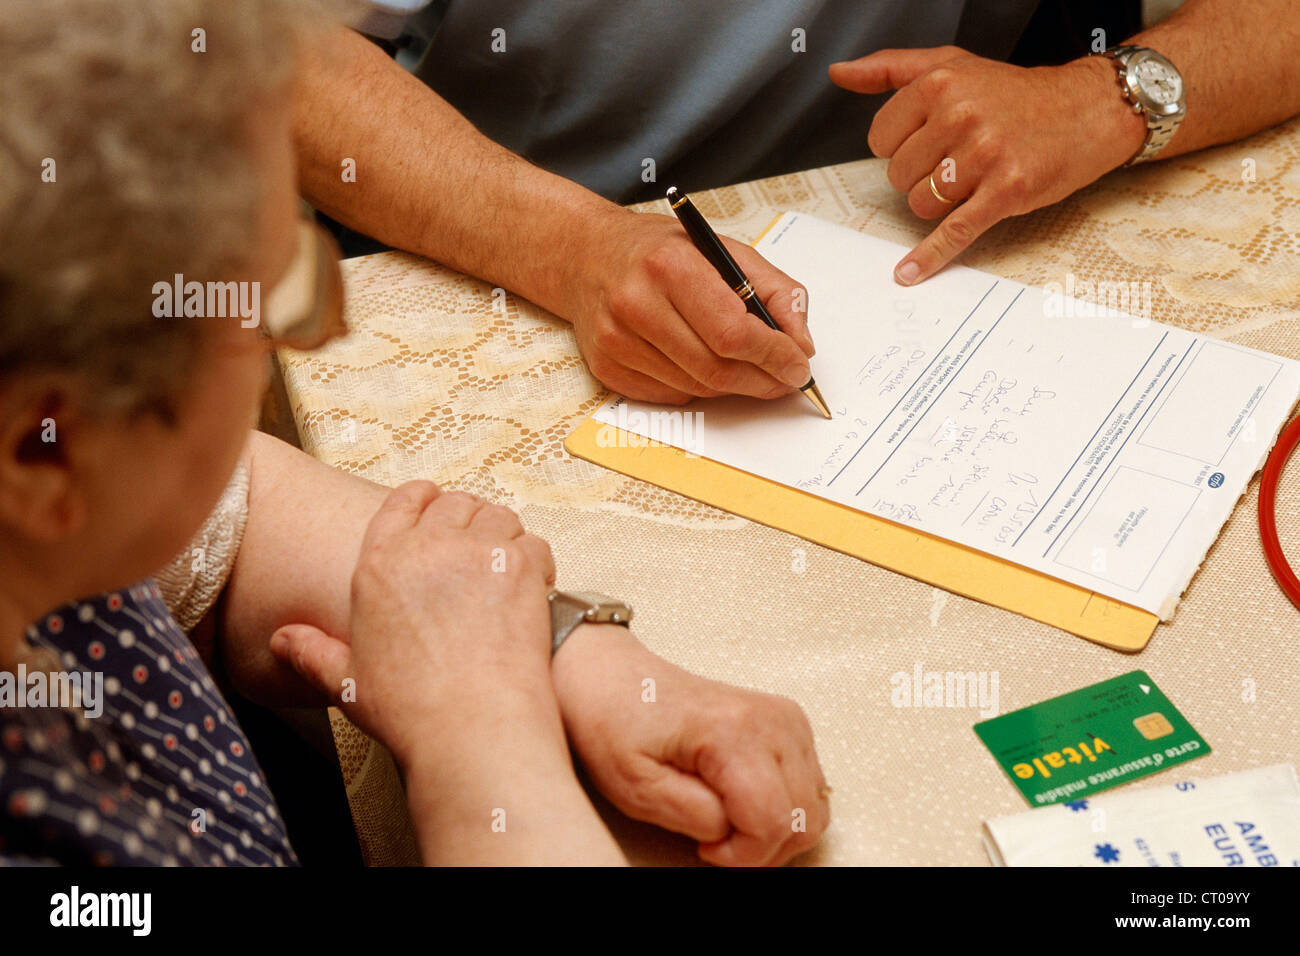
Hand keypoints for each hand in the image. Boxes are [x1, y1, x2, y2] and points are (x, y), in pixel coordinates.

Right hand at [268, 481, 559, 770]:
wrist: (470, 725)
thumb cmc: (410, 709)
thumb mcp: (347, 681)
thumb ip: (313, 652)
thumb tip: (282, 641)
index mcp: (379, 564)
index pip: (402, 502)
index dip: (422, 498)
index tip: (433, 501)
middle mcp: (427, 547)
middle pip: (454, 503)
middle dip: (465, 516)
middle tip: (474, 541)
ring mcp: (477, 552)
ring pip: (496, 516)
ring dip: (500, 532)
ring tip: (502, 560)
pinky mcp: (520, 567)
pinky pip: (533, 542)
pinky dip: (535, 557)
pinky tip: (532, 581)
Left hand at [552, 624, 829, 865]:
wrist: (612, 677)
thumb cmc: (614, 723)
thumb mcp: (635, 785)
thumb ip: (694, 817)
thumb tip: (734, 832)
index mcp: (734, 732)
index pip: (773, 822)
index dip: (743, 855)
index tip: (705, 849)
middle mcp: (772, 720)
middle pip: (804, 819)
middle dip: (763, 849)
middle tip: (716, 844)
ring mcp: (785, 719)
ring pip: (813, 807)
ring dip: (775, 831)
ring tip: (726, 824)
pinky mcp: (788, 724)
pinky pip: (809, 787)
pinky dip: (783, 809)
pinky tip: (741, 805)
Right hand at [561, 208, 815, 403]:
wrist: (586, 257)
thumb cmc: (660, 252)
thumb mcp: (723, 249)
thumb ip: (773, 289)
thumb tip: (800, 344)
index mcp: (669, 264)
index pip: (734, 331)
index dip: (774, 356)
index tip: (798, 367)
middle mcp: (636, 303)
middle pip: (716, 368)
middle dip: (761, 380)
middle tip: (784, 380)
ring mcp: (617, 341)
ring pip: (696, 387)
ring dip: (733, 386)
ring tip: (746, 368)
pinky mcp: (607, 368)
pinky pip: (671, 396)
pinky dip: (698, 387)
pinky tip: (700, 363)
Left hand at [830, 48, 1146, 283]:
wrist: (1087, 109)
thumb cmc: (1013, 92)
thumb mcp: (951, 64)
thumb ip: (889, 69)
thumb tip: (839, 73)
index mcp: (940, 84)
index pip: (880, 139)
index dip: (900, 145)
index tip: (926, 140)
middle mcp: (961, 117)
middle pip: (899, 175)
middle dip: (920, 174)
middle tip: (956, 158)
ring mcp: (985, 157)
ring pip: (922, 203)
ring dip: (938, 201)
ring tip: (970, 179)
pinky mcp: (1006, 193)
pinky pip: (954, 232)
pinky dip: (930, 256)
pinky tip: (910, 272)